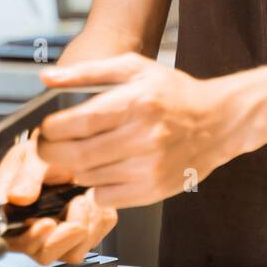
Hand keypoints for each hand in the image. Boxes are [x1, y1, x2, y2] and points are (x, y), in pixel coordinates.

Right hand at [0, 131, 117, 263]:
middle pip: (45, 254)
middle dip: (64, 235)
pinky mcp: (82, 233)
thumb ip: (25, 177)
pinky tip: (93, 198)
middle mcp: (32, 231)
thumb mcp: (32, 156)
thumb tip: (17, 197)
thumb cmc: (44, 152)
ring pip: (72, 253)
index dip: (32, 238)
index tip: (48, 223)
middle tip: (77, 203)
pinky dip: (100, 220)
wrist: (70, 145)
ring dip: (85, 225)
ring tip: (85, 196)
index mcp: (11, 215)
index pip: (16, 242)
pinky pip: (94, 239)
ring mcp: (58, 235)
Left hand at [36, 52, 236, 209]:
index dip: (50, 130)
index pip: (75, 124)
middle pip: (75, 156)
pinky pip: (104, 197)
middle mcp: (143, 137)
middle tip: (50, 146)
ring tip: (86, 152)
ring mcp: (149, 168)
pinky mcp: (153, 191)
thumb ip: (87, 72)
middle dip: (51, 153)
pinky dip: (96, 185)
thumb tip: (47, 79)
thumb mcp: (133, 69)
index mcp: (135, 103)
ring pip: (86, 178)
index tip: (47, 128)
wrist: (218, 122)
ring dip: (75, 168)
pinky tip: (107, 168)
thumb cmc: (174, 94)